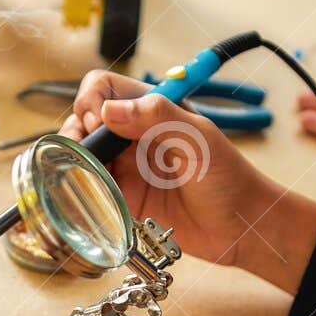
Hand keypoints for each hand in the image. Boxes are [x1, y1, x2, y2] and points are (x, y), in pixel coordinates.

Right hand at [61, 70, 315, 292]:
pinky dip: (80, 187)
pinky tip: (85, 192)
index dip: (94, 100)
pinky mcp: (124, 199)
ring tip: (79, 171)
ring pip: (83, 153)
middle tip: (85, 149)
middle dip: (75, 128)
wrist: (241, 227)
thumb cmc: (229, 178)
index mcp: (152, 110)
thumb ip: (156, 117)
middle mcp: (134, 135)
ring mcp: (126, 167)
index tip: (99, 122)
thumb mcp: (197, 139)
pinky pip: (91, 188)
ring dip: (73, 158)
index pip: (105, 88)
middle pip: (85, 119)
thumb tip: (108, 110)